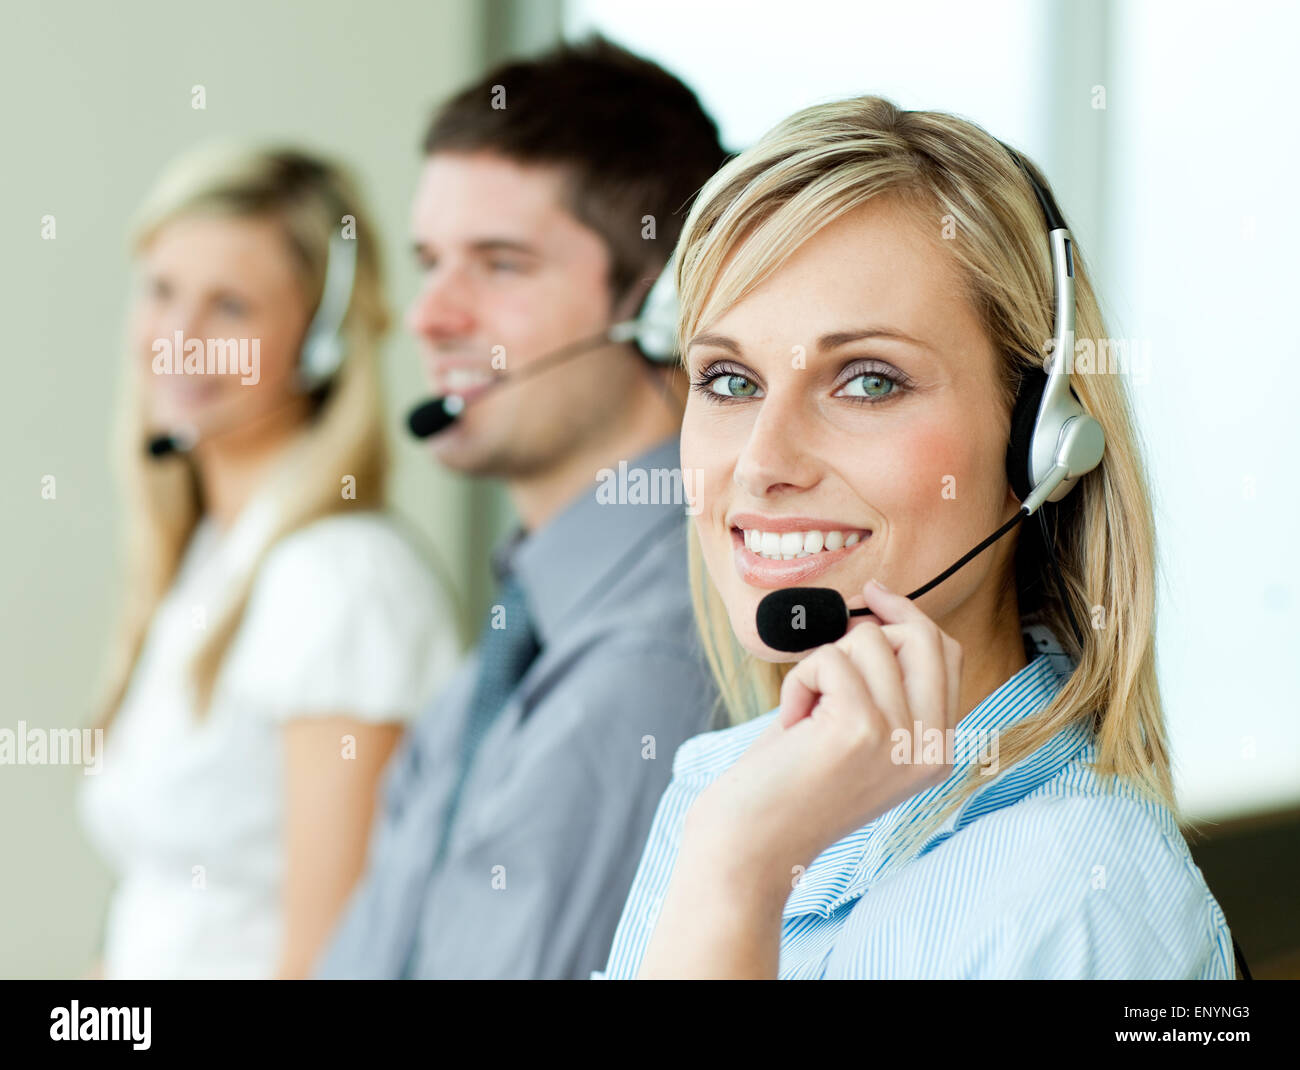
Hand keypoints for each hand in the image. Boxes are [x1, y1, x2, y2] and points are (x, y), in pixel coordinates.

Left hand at [682, 578, 963, 901]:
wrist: (751, 845)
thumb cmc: (790, 784)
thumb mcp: (858, 733)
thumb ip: (886, 685)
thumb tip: (882, 612)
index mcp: (937, 750)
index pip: (946, 654)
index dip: (907, 617)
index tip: (873, 599)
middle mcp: (931, 748)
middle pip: (923, 636)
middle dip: (871, 623)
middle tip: (828, 646)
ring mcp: (900, 739)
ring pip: (868, 640)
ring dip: (821, 664)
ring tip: (805, 714)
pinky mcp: (860, 729)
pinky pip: (829, 658)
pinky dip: (799, 681)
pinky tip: (792, 723)